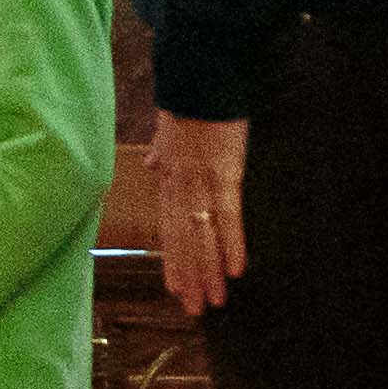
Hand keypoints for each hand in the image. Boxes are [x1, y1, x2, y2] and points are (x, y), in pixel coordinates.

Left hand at [152, 108, 249, 316]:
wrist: (198, 78)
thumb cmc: (187, 103)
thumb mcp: (166, 132)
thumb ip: (160, 153)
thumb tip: (152, 164)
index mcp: (168, 180)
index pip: (169, 231)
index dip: (174, 261)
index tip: (177, 289)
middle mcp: (179, 187)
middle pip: (183, 242)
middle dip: (190, 278)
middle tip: (196, 310)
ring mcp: (200, 184)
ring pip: (202, 238)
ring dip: (209, 272)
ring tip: (215, 302)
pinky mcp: (225, 175)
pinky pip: (227, 217)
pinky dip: (231, 244)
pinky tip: (235, 271)